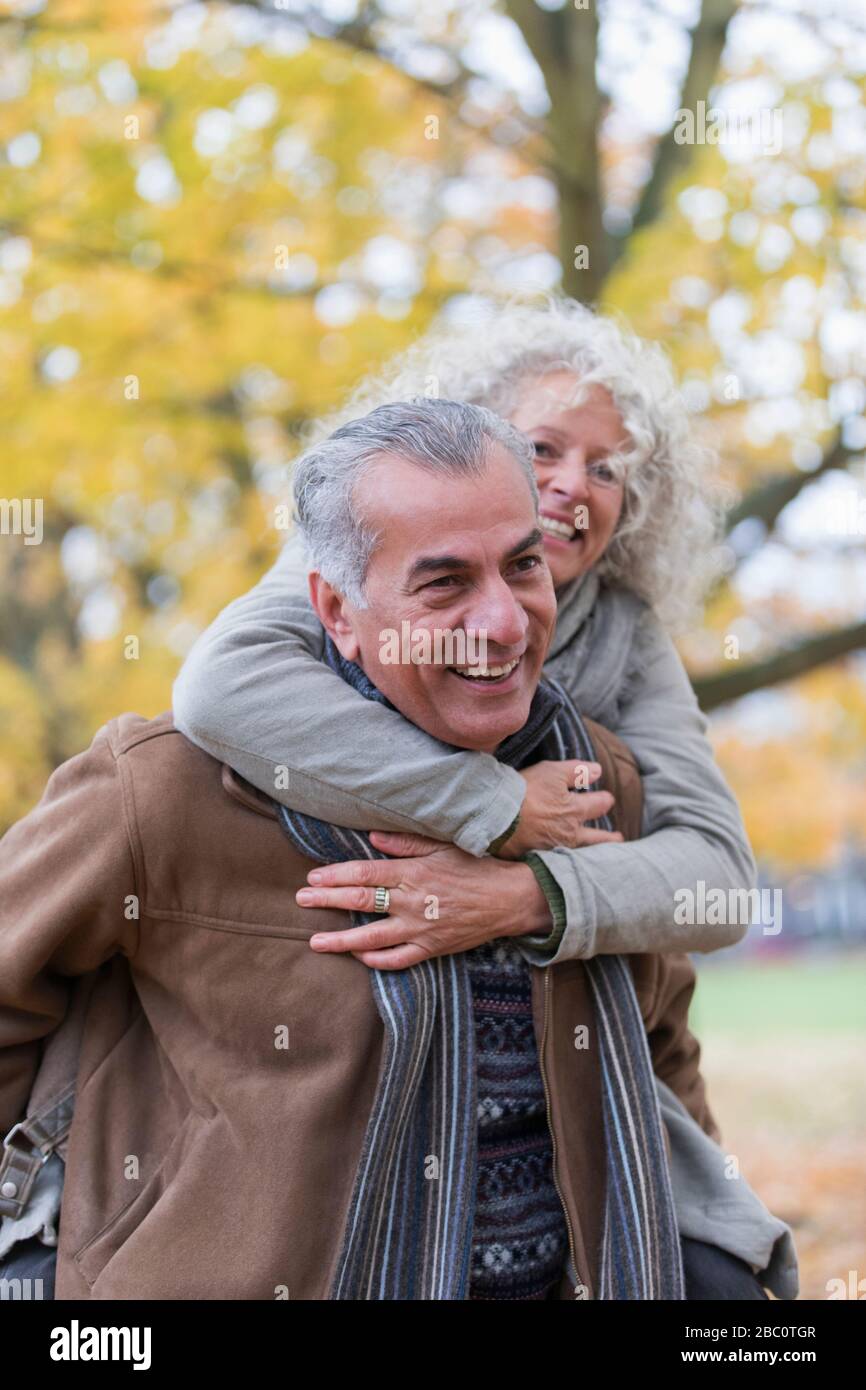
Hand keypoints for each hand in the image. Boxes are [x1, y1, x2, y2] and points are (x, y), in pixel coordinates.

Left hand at [294, 831, 552, 969]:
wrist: (510, 899)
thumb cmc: (476, 866)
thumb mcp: (442, 846)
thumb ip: (406, 843)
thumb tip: (372, 838)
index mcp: (413, 872)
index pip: (364, 873)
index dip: (335, 876)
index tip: (312, 877)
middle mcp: (412, 901)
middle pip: (361, 900)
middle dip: (327, 901)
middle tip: (301, 900)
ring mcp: (420, 928)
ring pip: (372, 937)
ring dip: (341, 939)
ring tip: (315, 941)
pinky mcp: (432, 948)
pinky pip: (398, 959)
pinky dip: (376, 960)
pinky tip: (359, 957)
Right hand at [496, 759, 623, 858]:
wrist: (496, 817)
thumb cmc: (525, 791)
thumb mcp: (552, 772)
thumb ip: (577, 771)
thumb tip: (598, 771)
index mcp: (575, 812)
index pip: (599, 805)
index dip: (604, 800)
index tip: (607, 799)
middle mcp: (569, 835)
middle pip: (597, 839)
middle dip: (609, 838)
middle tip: (618, 838)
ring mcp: (553, 851)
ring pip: (580, 853)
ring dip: (591, 852)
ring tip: (597, 856)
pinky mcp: (536, 861)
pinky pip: (557, 863)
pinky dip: (565, 863)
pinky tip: (566, 863)